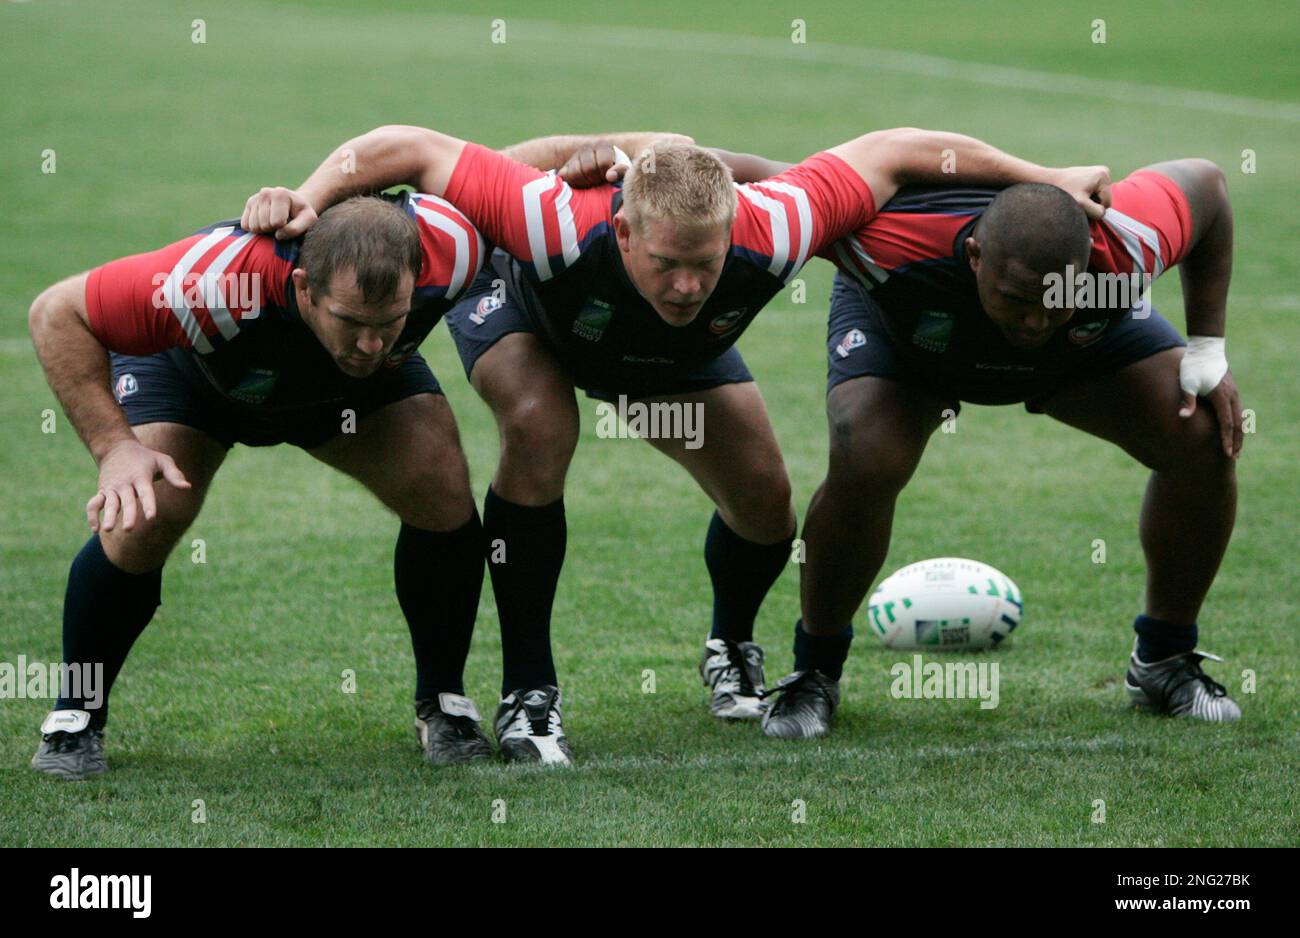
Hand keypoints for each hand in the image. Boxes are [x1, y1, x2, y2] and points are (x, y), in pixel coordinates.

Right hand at [87, 440, 190, 533]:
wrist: (116, 448)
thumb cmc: (146, 458)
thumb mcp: (162, 460)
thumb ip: (174, 474)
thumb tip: (188, 487)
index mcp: (140, 476)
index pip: (145, 492)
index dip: (148, 504)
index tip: (151, 517)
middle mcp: (124, 483)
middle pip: (126, 501)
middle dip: (127, 514)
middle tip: (129, 528)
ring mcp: (111, 488)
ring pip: (108, 503)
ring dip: (107, 516)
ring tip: (107, 530)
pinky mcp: (102, 491)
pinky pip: (94, 504)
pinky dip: (92, 516)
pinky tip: (95, 530)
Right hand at [240, 186, 317, 238]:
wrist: (294, 204)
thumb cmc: (302, 213)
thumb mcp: (308, 220)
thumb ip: (296, 229)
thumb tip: (277, 235)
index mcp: (280, 194)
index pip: (276, 223)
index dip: (284, 228)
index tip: (289, 221)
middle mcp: (265, 192)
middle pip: (264, 225)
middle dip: (273, 229)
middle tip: (281, 224)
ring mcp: (255, 197)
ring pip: (253, 226)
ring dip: (264, 230)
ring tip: (273, 223)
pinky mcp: (249, 204)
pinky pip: (245, 225)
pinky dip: (254, 229)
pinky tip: (264, 222)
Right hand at [558, 142, 630, 186]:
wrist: (596, 177)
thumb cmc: (613, 175)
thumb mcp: (622, 172)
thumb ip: (621, 172)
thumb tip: (610, 176)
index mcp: (603, 146)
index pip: (603, 162)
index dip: (605, 173)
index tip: (607, 177)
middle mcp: (587, 148)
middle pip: (589, 168)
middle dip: (595, 178)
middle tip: (598, 181)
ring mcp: (574, 157)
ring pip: (575, 172)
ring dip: (584, 182)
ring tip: (590, 183)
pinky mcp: (565, 167)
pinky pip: (565, 175)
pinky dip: (572, 182)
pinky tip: (580, 183)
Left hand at [1052, 165, 1111, 220]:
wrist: (1049, 181)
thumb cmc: (1063, 192)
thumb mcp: (1081, 204)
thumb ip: (1096, 211)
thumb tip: (1103, 213)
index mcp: (1104, 176)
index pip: (1107, 203)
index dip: (1094, 209)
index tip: (1080, 205)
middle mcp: (1104, 171)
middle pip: (1104, 200)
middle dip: (1092, 205)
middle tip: (1077, 202)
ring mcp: (1099, 172)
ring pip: (1099, 197)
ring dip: (1088, 201)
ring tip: (1075, 197)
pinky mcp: (1093, 175)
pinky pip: (1094, 192)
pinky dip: (1086, 196)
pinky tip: (1076, 193)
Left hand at [1179, 336, 1240, 457]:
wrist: (1205, 348)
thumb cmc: (1193, 366)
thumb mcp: (1187, 383)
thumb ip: (1187, 400)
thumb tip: (1183, 417)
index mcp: (1222, 397)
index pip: (1227, 424)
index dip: (1227, 440)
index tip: (1227, 453)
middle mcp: (1232, 396)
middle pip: (1238, 424)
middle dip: (1237, 441)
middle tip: (1233, 457)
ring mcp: (1233, 393)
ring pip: (1240, 417)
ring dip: (1239, 433)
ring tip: (1235, 447)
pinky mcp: (1231, 390)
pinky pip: (1237, 410)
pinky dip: (1237, 423)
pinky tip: (1232, 430)